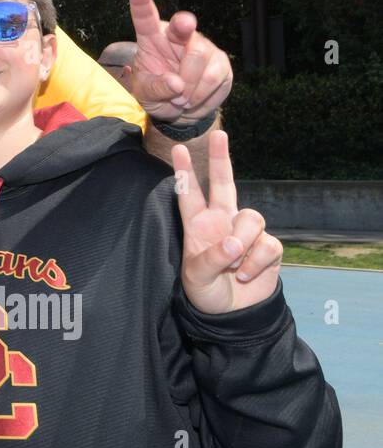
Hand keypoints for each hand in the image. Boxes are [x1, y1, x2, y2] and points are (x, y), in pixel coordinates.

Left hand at [128, 0, 231, 122]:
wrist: (179, 110)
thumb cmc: (156, 93)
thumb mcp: (146, 94)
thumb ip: (156, 87)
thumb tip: (176, 84)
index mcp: (152, 38)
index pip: (145, 17)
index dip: (141, 2)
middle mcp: (178, 36)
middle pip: (183, 28)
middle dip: (183, 32)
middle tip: (181, 35)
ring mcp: (202, 47)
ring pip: (199, 56)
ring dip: (188, 86)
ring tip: (180, 99)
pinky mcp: (221, 63)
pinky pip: (214, 77)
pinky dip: (201, 95)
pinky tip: (193, 100)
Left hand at [174, 130, 281, 313]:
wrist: (232, 314)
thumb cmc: (206, 291)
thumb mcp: (198, 278)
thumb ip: (212, 258)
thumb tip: (235, 243)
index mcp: (198, 225)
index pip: (189, 194)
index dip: (184, 172)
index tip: (179, 148)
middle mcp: (222, 221)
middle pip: (224, 183)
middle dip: (221, 158)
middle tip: (218, 134)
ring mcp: (246, 232)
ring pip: (252, 218)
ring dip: (243, 244)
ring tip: (233, 266)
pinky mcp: (268, 247)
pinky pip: (267, 245)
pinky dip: (256, 262)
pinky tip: (246, 275)